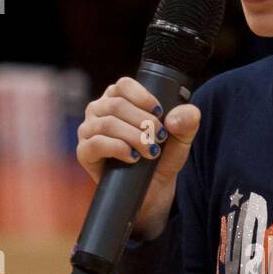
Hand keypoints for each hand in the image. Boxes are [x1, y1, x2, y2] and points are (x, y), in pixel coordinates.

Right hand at [76, 76, 202, 240]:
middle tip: (160, 138)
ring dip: (134, 136)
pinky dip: (118, 149)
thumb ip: (188, 120)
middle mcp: (99, 110)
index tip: (160, 112)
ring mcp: (88, 131)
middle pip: (117, 105)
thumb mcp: (182, 137)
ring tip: (151, 151)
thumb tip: (172, 119)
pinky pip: (95, 144)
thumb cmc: (163, 156)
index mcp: (118, 98)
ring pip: (107, 123)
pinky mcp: (84, 153)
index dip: (142, 97)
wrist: (155, 189)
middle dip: (143, 121)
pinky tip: (133, 157)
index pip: (123, 85)